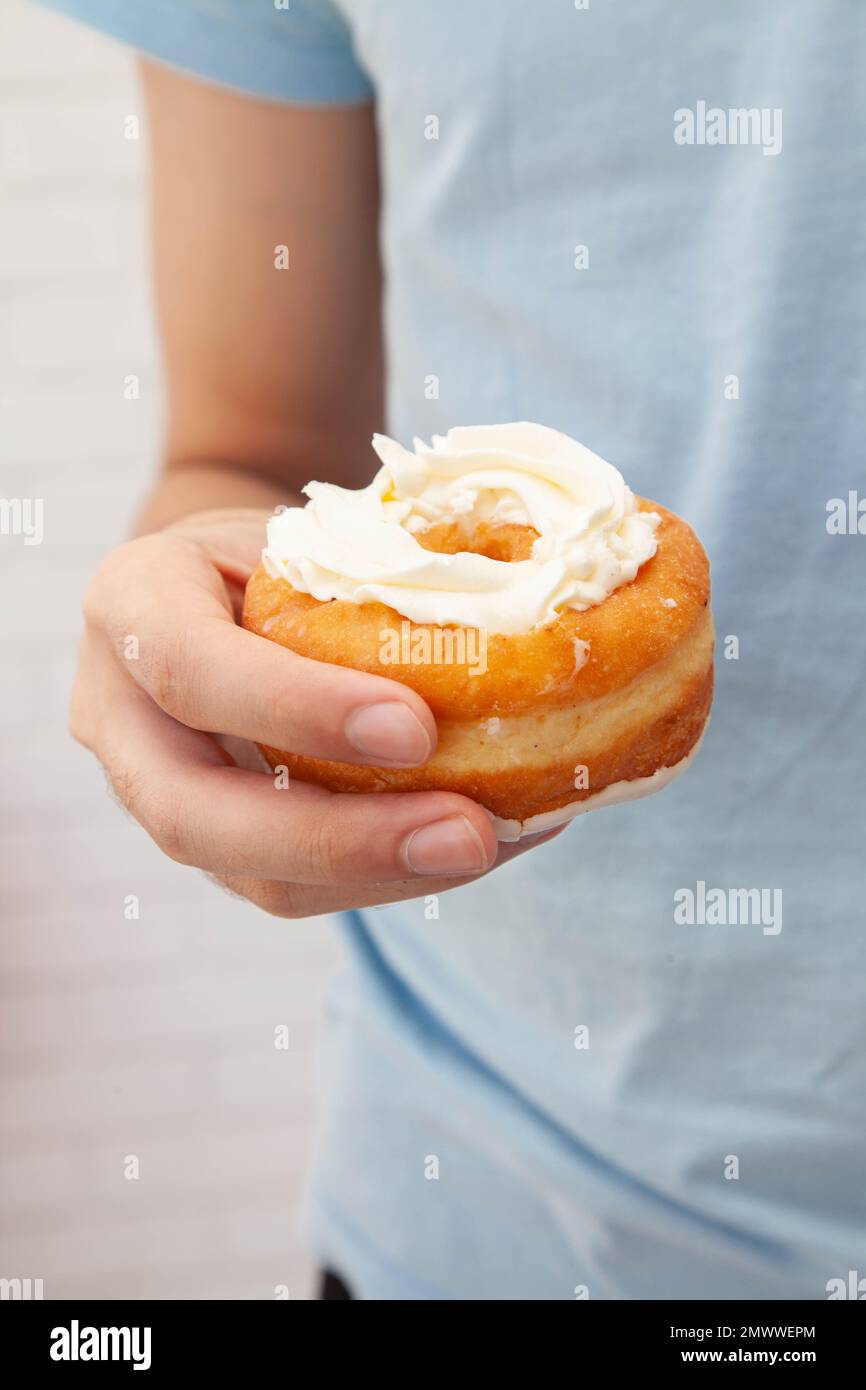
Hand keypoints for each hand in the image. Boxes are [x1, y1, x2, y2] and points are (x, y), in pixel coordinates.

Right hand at [72, 510, 558, 916]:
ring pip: (251, 875)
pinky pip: (296, 887)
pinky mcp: (217, 845)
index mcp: (129, 605)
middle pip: (197, 815)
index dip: (295, 707)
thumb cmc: (277, 546)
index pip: (187, 667)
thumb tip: (530, 625)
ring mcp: (157, 794)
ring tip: (491, 845)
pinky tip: (480, 846)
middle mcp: (118, 716)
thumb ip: (365, 572)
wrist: (221, 586)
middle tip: (470, 833)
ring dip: (381, 874)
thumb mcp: (302, 528)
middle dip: (340, 838)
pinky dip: (392, 876)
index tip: (418, 725)